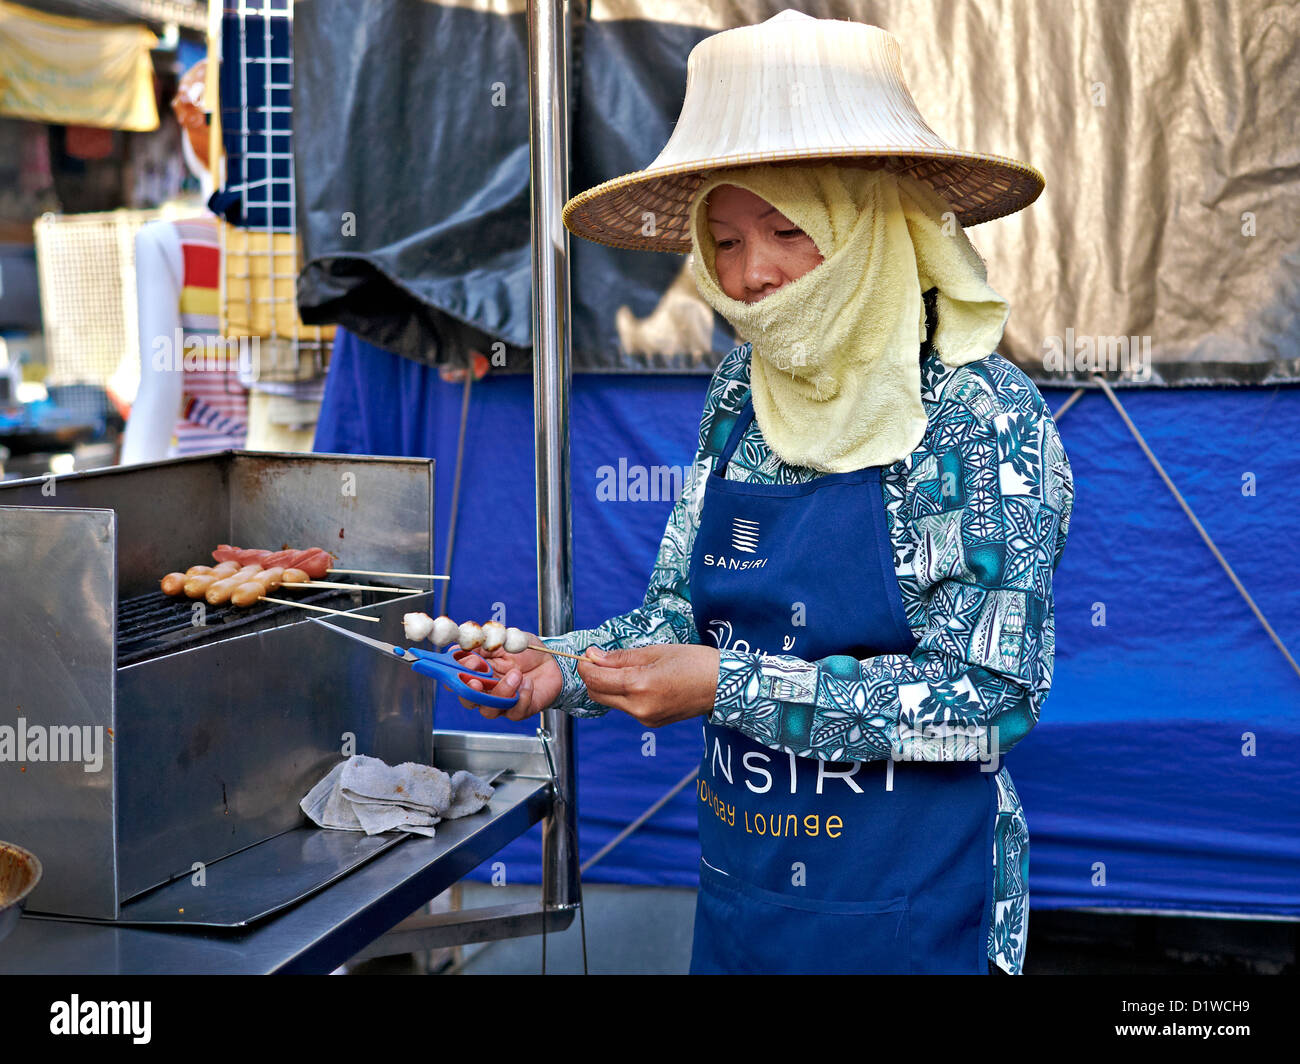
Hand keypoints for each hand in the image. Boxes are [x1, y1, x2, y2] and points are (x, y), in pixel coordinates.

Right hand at [442, 634, 562, 722]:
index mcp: (477, 671)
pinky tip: (529, 683)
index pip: (454, 679)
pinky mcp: (518, 710)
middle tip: (478, 680)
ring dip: (501, 691)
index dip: (453, 674)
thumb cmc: (527, 651)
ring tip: (517, 674)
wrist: (553, 661)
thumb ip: (484, 642)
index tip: (463, 664)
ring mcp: (501, 702)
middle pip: (466, 700)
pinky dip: (522, 696)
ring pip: (488, 709)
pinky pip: (513, 711)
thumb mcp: (505, 639)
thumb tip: (461, 648)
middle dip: (470, 691)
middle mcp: (485, 689)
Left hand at [576, 644, 719, 726]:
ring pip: (611, 701)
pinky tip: (639, 680)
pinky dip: (624, 693)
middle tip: (600, 658)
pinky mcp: (652, 722)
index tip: (586, 653)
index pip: (596, 679)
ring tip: (624, 666)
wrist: (723, 686)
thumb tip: (594, 656)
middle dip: (593, 676)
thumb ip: (621, 657)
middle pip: (598, 694)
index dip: (585, 665)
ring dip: (608, 685)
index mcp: (639, 685)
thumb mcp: (656, 651)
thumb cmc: (693, 662)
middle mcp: (638, 706)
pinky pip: (627, 707)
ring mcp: (645, 718)